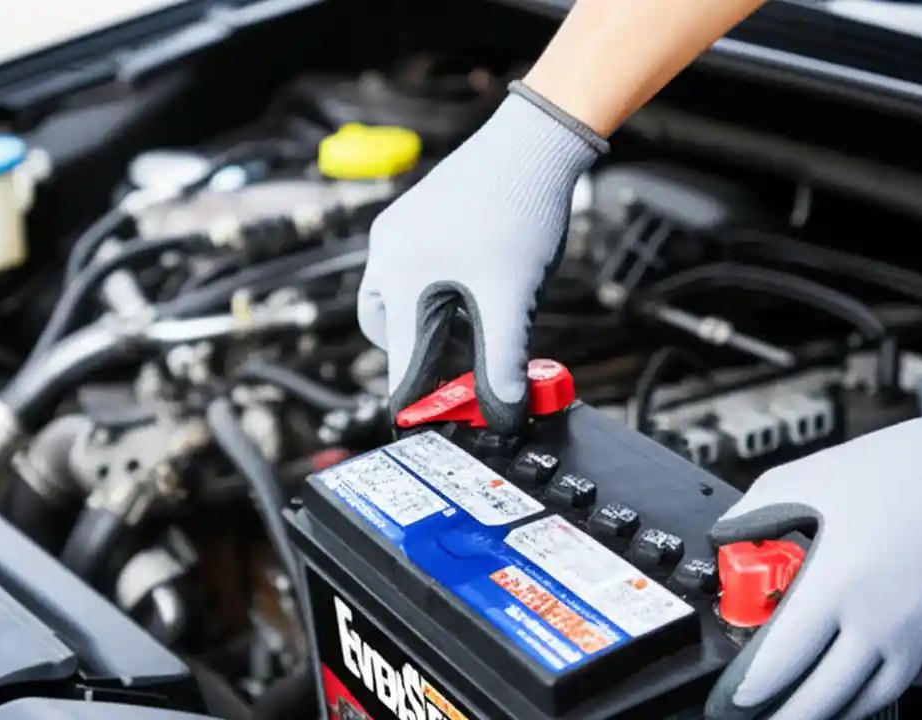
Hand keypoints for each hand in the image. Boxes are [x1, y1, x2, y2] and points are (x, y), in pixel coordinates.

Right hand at [357, 82, 605, 431]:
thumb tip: (504, 415)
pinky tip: (477, 284)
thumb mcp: (512, 301)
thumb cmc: (520, 217)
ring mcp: (399, 230)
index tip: (431, 424)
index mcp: (401, 280)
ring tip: (473, 327)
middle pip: (388, 334)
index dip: (418, 399)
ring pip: (397, 300)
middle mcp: (388, 255)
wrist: (534, 143)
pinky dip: (435, 291)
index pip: (398, 364)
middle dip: (420, 358)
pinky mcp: (416, 214)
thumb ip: (502, 362)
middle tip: (462, 369)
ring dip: (426, 324)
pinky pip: (413, 268)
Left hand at [705, 372, 921, 719]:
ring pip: (867, 699)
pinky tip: (873, 671)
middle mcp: (877, 623)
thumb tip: (727, 537)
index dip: (750, 688)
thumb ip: (759, 512)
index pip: (777, 662)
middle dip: (786, 715)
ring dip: (835, 708)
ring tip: (813, 707)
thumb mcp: (814, 477)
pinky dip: (891, 682)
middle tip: (767, 718)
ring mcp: (920, 641)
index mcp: (835, 584)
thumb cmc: (910, 468)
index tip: (737, 699)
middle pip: (819, 697)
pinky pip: (916, 681)